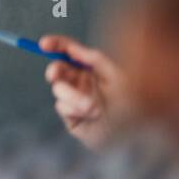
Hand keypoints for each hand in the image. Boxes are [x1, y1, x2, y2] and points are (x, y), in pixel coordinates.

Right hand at [39, 34, 125, 148]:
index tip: (43, 44)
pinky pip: (62, 106)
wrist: (136, 134)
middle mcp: (80, 83)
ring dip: (74, 97)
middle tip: (54, 75)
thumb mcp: (116, 74)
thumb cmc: (132, 103)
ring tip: (94, 108)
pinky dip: (75, 109)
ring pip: (58, 89)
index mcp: (91, 69)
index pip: (68, 52)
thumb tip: (73, 48)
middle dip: (54, 70)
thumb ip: (94, 58)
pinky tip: (91, 115)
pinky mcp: (70, 116)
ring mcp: (74, 99)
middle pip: (57, 69)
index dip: (55, 45)